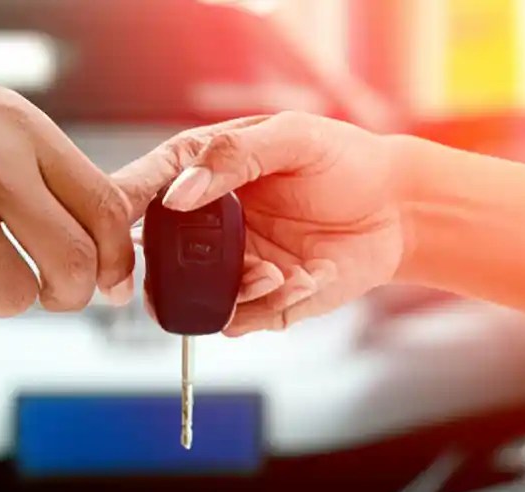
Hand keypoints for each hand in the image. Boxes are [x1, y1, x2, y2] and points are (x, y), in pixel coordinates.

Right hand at [0, 39, 133, 322]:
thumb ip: (18, 150)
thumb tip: (67, 207)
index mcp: (15, 126)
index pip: (102, 203)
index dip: (117, 254)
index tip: (110, 276)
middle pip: (74, 263)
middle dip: (71, 293)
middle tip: (51, 291)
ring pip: (16, 295)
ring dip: (0, 297)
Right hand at [111, 112, 404, 335]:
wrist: (400, 209)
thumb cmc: (347, 162)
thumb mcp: (293, 138)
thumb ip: (232, 157)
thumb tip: (178, 195)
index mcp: (202, 173)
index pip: (143, 193)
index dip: (124, 212)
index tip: (129, 226)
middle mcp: (208, 224)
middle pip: (157, 261)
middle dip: (180, 275)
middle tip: (227, 265)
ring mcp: (231, 265)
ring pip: (196, 298)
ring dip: (235, 293)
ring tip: (279, 275)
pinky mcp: (259, 300)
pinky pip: (240, 320)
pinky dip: (269, 307)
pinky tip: (305, 280)